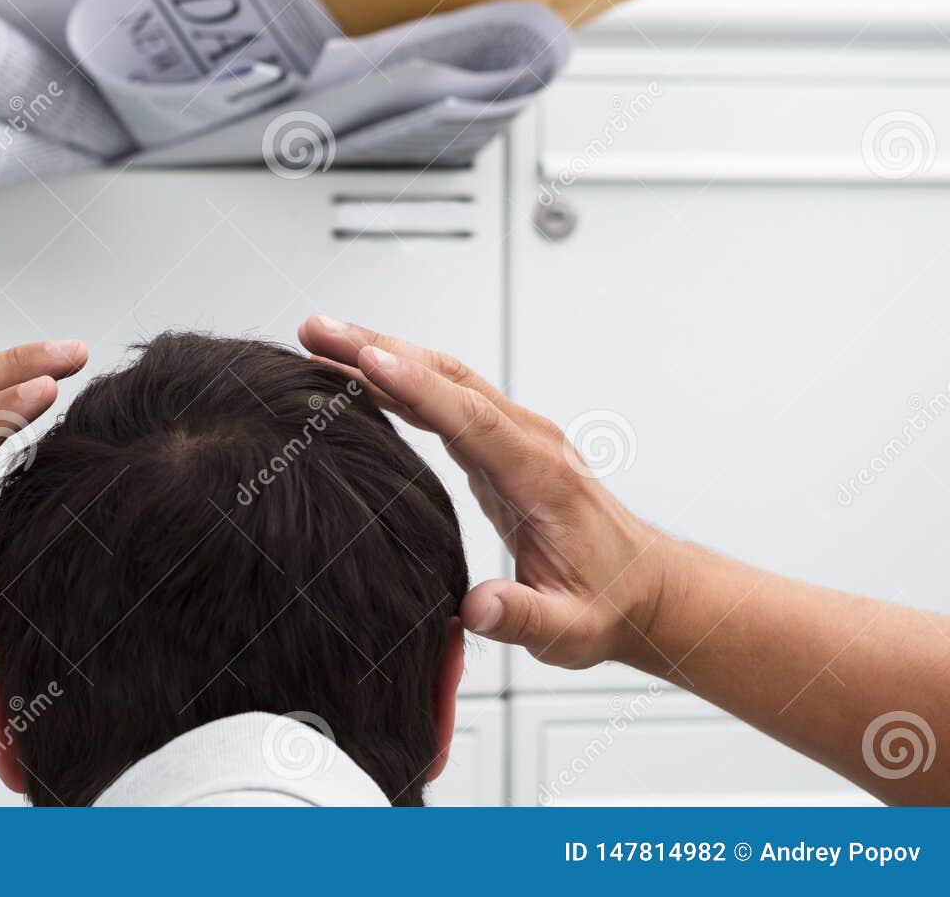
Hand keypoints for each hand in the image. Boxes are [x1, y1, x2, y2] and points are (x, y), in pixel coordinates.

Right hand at [299, 315, 673, 669]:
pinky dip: (395, 379)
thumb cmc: (605, 603)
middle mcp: (527, 442)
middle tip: (318, 330)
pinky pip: (440, 398)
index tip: (370, 360)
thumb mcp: (570, 629)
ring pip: (440, 378)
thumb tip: (477, 608)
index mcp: (542, 477)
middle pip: (447, 379)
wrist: (642, 586)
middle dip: (380, 348)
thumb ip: (523, 619)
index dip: (419, 387)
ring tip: (318, 338)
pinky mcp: (495, 442)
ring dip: (380, 352)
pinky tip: (353, 372)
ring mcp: (511, 436)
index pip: (473, 420)